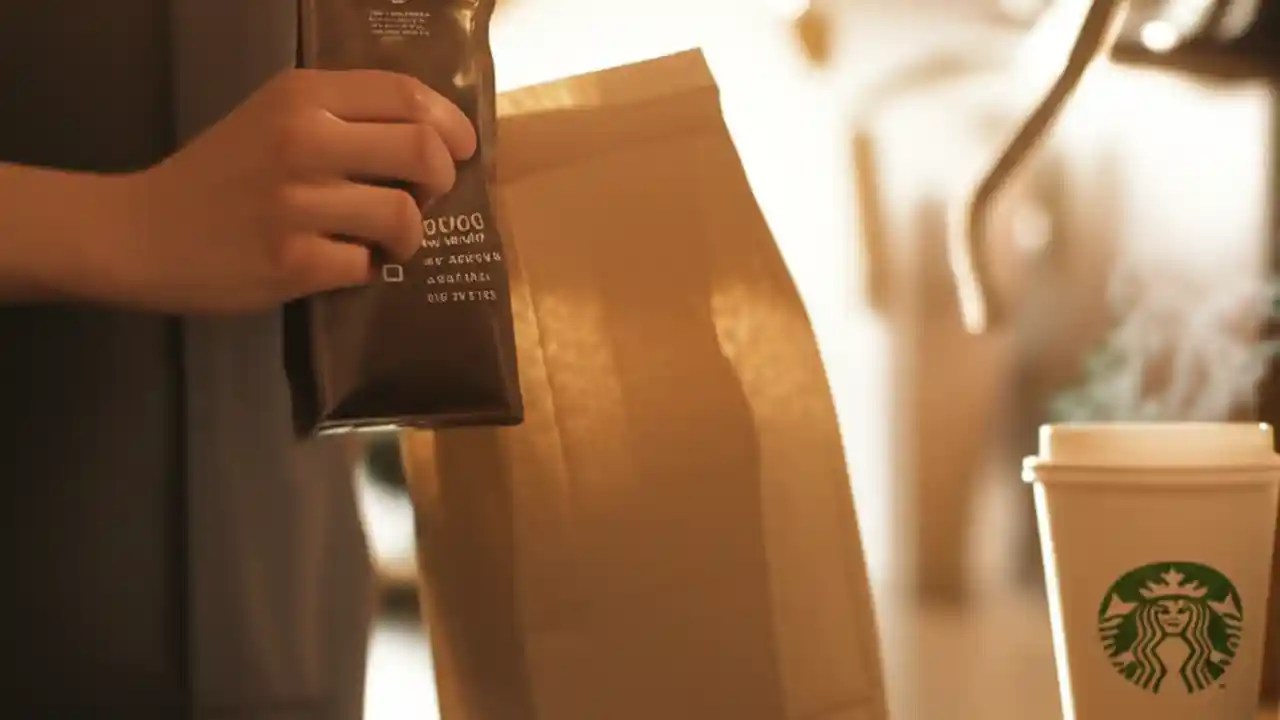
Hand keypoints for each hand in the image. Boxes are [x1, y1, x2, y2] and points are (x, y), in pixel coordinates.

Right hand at [111, 68, 476, 313]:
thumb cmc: (219, 175)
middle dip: (442, 181)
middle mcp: (302, 139)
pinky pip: (367, 265)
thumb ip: (343, 117)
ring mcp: (296, 202)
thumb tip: (433, 141)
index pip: (407, 94)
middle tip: (427, 199)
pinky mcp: (292, 260)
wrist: (140, 233)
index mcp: (301, 95)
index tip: (461, 149)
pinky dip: (365, 269)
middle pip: (423, 151)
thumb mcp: (273, 117)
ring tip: (386, 241)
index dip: (450, 124)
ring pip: (404, 215)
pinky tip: (342, 263)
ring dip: (410, 236)